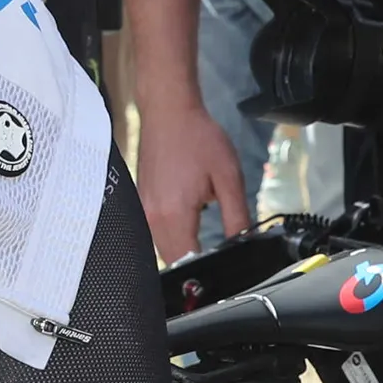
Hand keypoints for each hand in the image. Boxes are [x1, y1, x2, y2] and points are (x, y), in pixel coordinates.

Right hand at [133, 83, 251, 261]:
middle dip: (193, 263)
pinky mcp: (140, 202)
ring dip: (181, 250)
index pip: (187, 261)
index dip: (205, 270)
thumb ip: (237, 217)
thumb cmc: (198, 138)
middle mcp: (152, 216)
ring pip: (161, 249)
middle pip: (172, 260)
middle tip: (216, 256)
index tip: (222, 267)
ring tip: (201, 239)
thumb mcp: (229, 177)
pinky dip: (171, 237)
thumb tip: (243, 244)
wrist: (169, 111)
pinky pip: (154, 233)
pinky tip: (186, 223)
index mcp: (174, 213)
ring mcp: (142, 210)